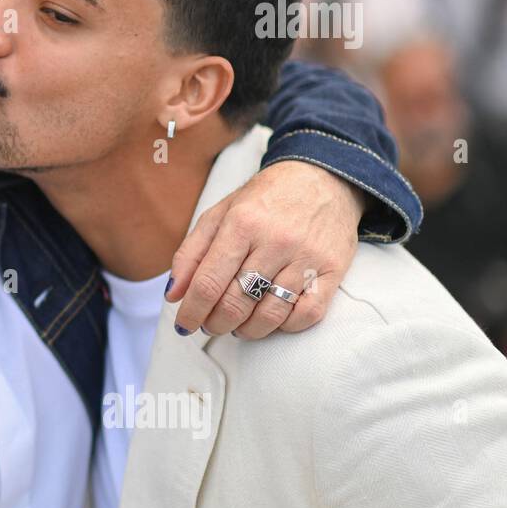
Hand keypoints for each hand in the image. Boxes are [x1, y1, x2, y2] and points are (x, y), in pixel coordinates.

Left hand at [166, 161, 368, 338]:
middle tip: (210, 324)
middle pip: (236, 303)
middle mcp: (276, 241)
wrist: (322, 177)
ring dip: (246, 330)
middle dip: (215, 323)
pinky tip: (272, 318)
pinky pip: (307, 314)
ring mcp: (307, 257)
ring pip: (270, 314)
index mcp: (242, 223)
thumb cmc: (264, 199)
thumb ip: (191, 253)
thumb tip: (173, 295)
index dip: (192, 311)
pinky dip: (284, 326)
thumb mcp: (219, 214)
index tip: (183, 325)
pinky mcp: (333, 269)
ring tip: (237, 325)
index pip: (209, 282)